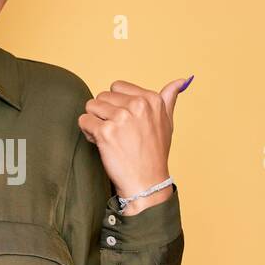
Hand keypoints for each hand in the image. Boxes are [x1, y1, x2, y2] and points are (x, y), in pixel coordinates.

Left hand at [77, 76, 190, 214]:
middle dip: (104, 112)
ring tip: (108, 137)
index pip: (117, 87)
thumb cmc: (154, 154)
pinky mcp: (106, 132)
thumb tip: (180, 81)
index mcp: (152, 100)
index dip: (116, 104)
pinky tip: (101, 144)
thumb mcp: (167, 122)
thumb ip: (168, 98)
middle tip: (116, 132)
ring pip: (91, 106)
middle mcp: (138, 105)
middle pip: (102, 96)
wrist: (146, 183)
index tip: (124, 120)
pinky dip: (88, 132)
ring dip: (95, 121)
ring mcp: (121, 118)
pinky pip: (84, 121)